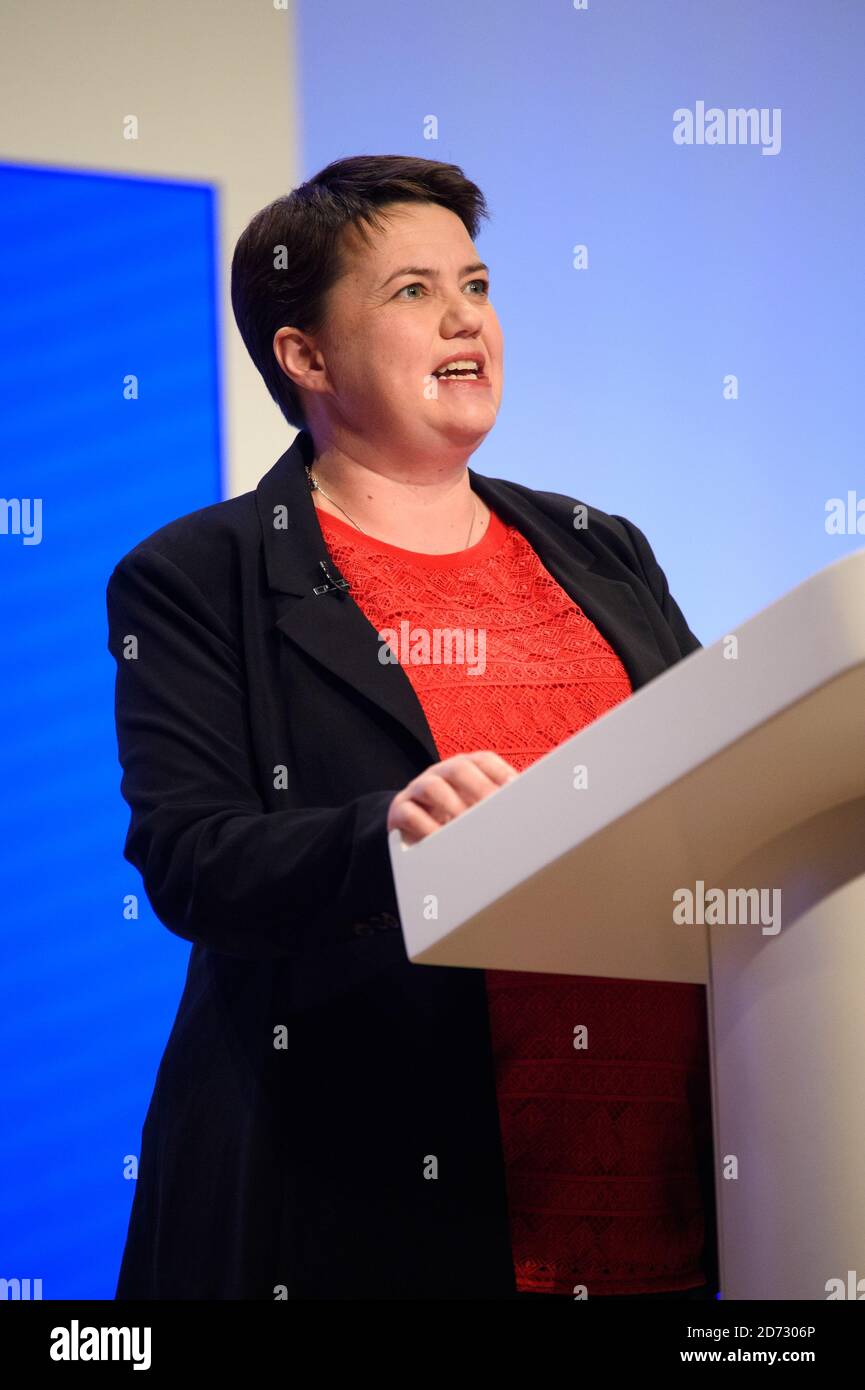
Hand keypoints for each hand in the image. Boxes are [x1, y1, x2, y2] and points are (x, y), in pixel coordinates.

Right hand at [387, 750, 518, 845]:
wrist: (411, 826)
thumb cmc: (453, 817)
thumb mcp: (475, 807)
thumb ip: (497, 805)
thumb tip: (531, 813)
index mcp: (464, 768)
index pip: (484, 761)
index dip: (500, 773)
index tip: (515, 790)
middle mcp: (441, 773)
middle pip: (459, 769)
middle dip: (480, 788)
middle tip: (495, 810)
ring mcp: (418, 789)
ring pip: (433, 787)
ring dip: (452, 806)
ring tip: (467, 827)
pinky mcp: (400, 809)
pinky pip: (410, 813)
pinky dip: (426, 826)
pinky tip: (441, 840)